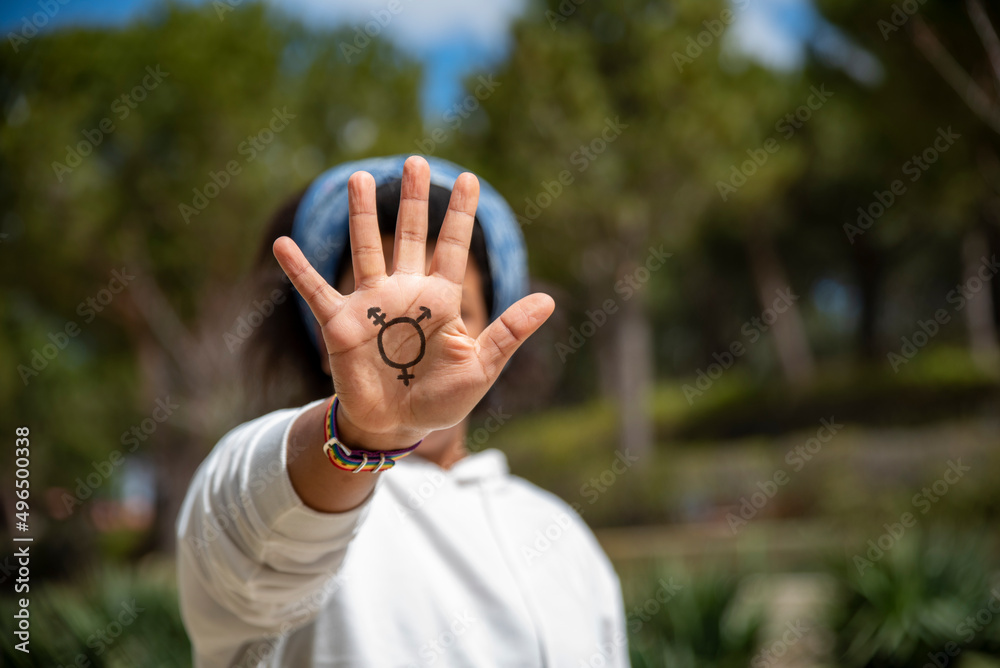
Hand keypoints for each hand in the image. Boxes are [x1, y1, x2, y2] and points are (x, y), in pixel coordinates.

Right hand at [273, 156, 553, 448]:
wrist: (397, 425)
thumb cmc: (442, 398)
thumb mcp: (482, 366)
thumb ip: (509, 332)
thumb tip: (549, 300)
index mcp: (440, 300)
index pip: (452, 248)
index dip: (460, 215)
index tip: (469, 179)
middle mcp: (405, 293)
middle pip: (408, 236)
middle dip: (413, 200)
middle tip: (416, 161)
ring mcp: (371, 305)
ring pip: (366, 250)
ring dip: (360, 216)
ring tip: (359, 177)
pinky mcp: (341, 324)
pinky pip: (316, 292)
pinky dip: (299, 270)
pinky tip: (283, 244)